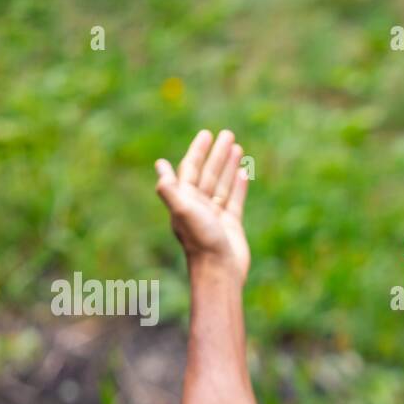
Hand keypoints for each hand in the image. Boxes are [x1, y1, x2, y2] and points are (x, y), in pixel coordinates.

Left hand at [154, 129, 250, 280]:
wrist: (219, 269)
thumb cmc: (200, 240)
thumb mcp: (181, 210)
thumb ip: (170, 189)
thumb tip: (160, 167)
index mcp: (185, 200)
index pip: (190, 169)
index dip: (197, 151)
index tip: (205, 135)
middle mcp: (198, 205)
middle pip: (208, 173)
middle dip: (216, 153)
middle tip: (226, 133)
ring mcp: (215, 215)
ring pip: (222, 183)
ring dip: (228, 165)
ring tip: (237, 147)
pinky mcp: (231, 224)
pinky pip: (235, 199)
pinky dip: (238, 185)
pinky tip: (244, 172)